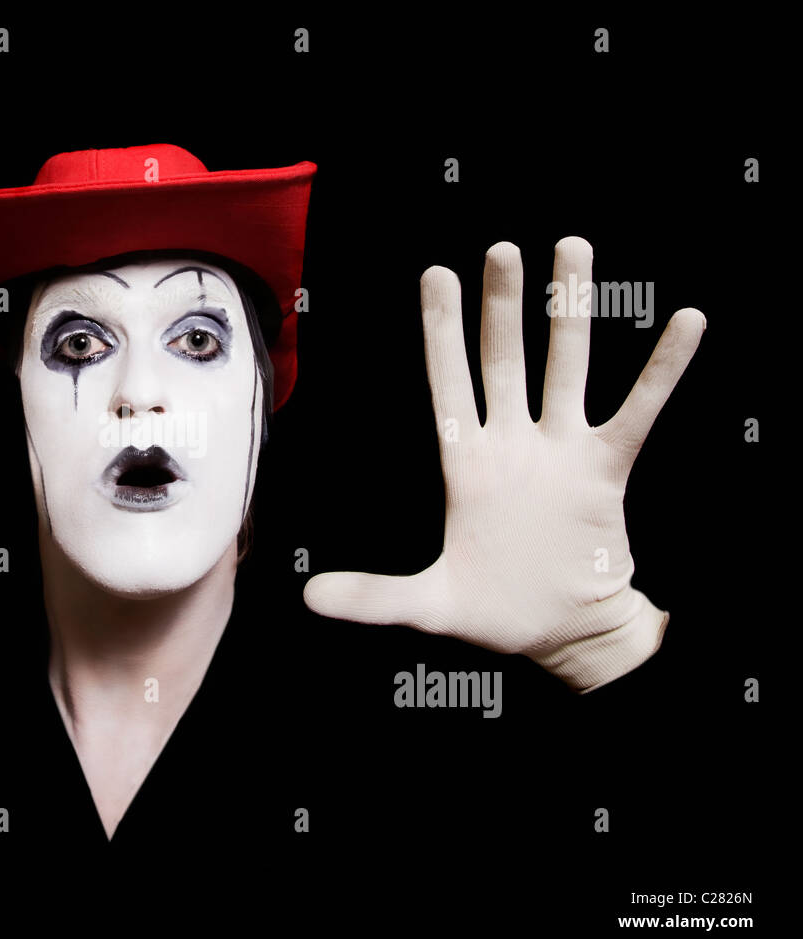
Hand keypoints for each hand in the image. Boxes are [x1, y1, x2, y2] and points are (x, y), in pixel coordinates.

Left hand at [303, 238, 703, 690]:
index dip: (441, 332)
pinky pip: (638, 411)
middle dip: (502, 306)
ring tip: (573, 249)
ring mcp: (560, 452)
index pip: (449, 384)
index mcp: (467, 464)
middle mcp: (513, 445)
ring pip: (565, 367)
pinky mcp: (605, 471)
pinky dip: (661, 370)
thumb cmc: (497, 612)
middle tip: (501, 248)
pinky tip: (685, 323)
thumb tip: (308, 598)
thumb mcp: (429, 603)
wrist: (564, 634)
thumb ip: (373, 596)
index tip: (435, 275)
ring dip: (569, 311)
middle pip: (505, 360)